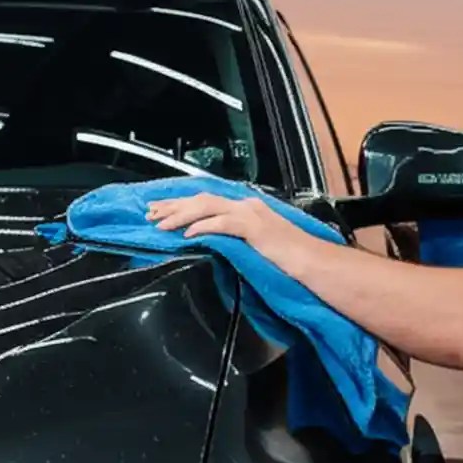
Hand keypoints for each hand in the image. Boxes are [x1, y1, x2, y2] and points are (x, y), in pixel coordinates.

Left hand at [145, 193, 317, 268]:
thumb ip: (234, 238)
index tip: (159, 210)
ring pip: (208, 207)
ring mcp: (251, 214)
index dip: (180, 204)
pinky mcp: (255, 228)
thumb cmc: (287, 258)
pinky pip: (223, 223)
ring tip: (161, 224)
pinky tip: (188, 234)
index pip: (207, 200)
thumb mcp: (255, 244)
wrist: (312, 262)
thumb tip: (208, 242)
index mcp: (246, 207)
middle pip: (202, 199)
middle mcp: (246, 205)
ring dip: (181, 215)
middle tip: (150, 214)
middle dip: (173, 206)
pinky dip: (204, 227)